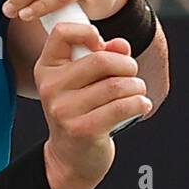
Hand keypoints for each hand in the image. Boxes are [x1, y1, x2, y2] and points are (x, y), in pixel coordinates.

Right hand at [35, 24, 151, 188]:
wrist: (71, 157)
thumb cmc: (81, 111)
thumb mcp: (86, 81)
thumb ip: (103, 56)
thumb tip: (121, 46)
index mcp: (47, 68)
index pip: (61, 32)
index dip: (88, 32)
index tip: (102, 45)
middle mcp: (50, 87)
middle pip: (100, 59)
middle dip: (127, 64)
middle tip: (132, 74)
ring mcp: (64, 110)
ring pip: (116, 85)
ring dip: (137, 86)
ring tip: (137, 92)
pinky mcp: (82, 129)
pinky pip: (123, 106)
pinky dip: (140, 103)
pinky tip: (141, 105)